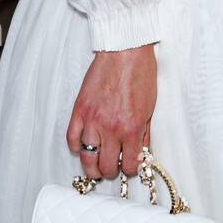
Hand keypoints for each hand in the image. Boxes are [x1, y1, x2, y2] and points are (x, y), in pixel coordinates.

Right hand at [66, 45, 158, 180]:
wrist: (125, 51)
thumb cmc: (140, 74)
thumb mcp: (151, 108)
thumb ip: (144, 133)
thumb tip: (141, 152)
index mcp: (132, 128)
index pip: (129, 164)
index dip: (130, 168)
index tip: (129, 165)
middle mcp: (111, 128)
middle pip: (106, 166)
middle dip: (111, 170)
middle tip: (112, 167)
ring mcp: (93, 120)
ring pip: (87, 158)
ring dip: (91, 167)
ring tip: (95, 168)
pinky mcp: (80, 110)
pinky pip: (72, 138)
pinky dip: (76, 146)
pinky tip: (82, 147)